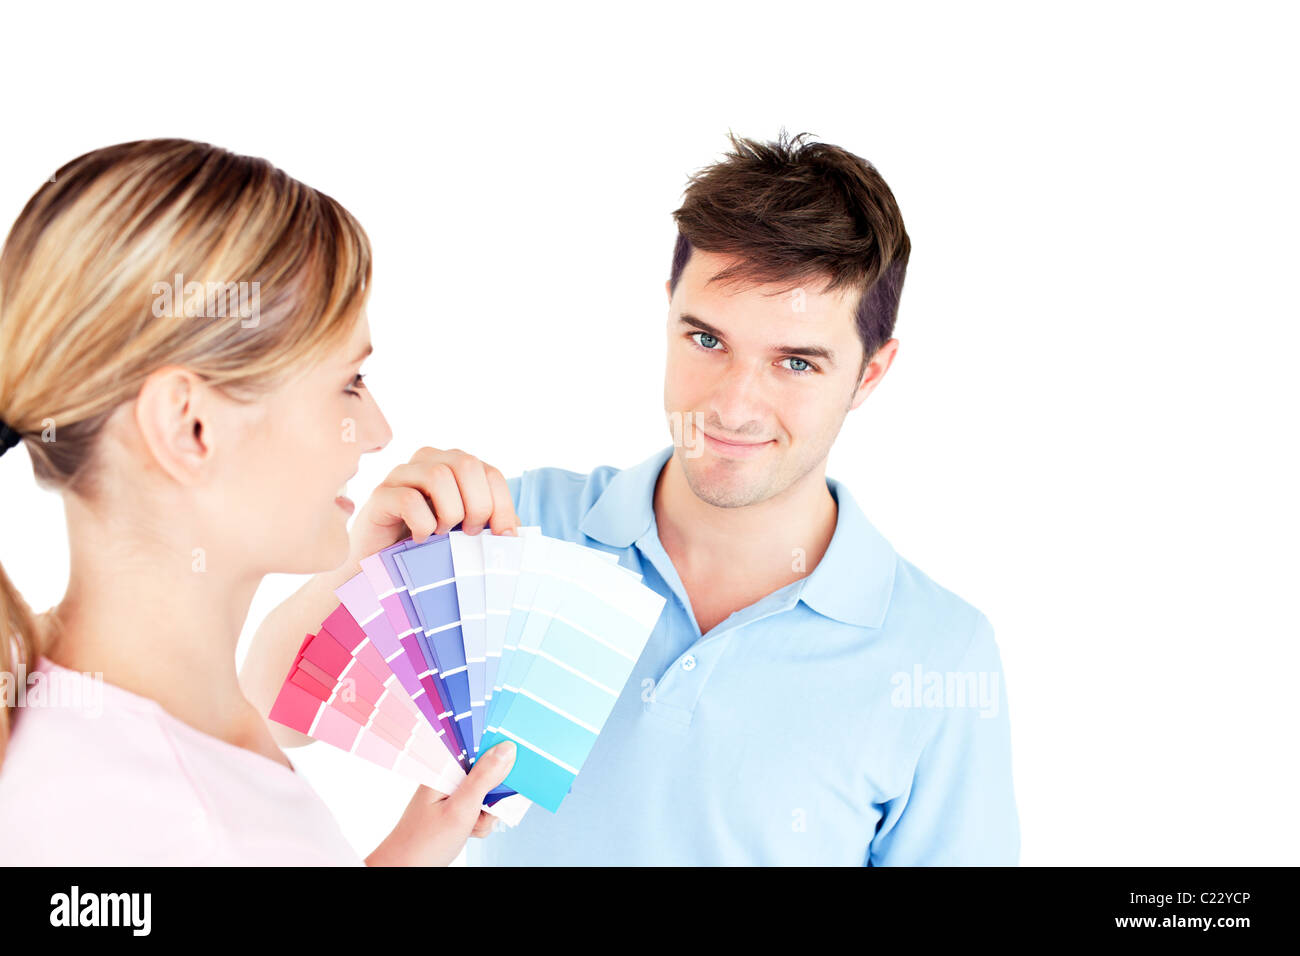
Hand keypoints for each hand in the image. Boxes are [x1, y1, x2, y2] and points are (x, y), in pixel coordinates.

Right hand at [347, 447, 519, 566]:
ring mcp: (401, 475)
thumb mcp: (468, 537)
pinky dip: (423, 524)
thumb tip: (516, 534)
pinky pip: (409, 499)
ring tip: (442, 535)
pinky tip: (421, 540)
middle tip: (469, 533)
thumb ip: (492, 527)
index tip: (503, 537)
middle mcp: (429, 461)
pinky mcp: (380, 495)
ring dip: (449, 512)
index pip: (491, 472)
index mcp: (455, 467)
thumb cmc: (430, 551)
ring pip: (439, 475)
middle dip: (478, 505)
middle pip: (468, 464)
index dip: (503, 505)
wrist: (381, 572)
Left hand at [365, 741, 516, 865]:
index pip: (478, 743)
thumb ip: (485, 777)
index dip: (499, 750)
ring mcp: (451, 790)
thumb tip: (507, 749)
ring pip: (486, 790)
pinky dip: (481, 820)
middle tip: (486, 809)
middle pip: (486, 768)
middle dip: (493, 791)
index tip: (514, 763)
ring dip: (487, 810)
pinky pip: (479, 805)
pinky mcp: (454, 804)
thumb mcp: (462, 808)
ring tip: (473, 825)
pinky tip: (470, 830)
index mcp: (444, 765)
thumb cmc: (425, 841)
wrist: (405, 869)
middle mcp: (447, 773)